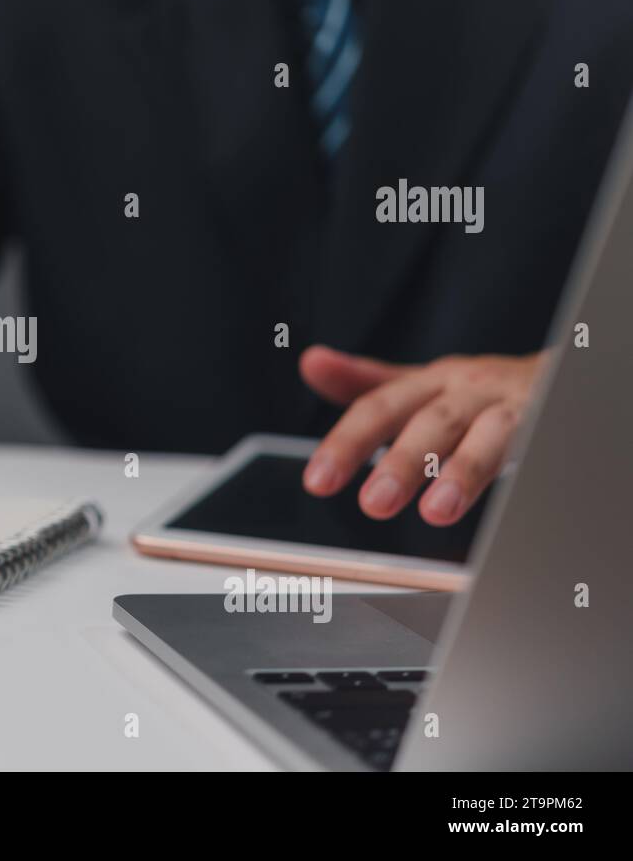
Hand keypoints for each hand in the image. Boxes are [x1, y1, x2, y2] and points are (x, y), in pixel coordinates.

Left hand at [298, 345, 543, 525]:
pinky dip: (530, 470)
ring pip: (491, 437)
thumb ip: (365, 382)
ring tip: (437, 511)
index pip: (380, 408)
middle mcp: (471, 390)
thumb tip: (310, 362)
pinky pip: (542, 448)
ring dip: (464, 472)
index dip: (348, 443)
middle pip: (433, 423)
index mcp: (431, 382)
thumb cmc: (479, 392)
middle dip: (403, 463)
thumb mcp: (421, 384)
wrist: (561, 377)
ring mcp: (517, 407)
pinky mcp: (556, 423)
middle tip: (374, 504)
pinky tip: (514, 504)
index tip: (318, 481)